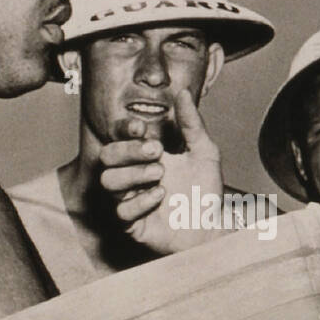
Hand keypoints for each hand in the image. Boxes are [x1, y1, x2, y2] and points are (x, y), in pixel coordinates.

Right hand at [97, 89, 225, 254]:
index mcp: (144, 154)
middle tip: (157, 151)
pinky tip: (161, 196)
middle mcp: (133, 175)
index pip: (119, 136)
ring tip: (160, 175)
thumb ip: (192, 123)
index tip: (143, 128)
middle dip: (128, 150)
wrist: (213, 227)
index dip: (124, 130)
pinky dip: (141, 201)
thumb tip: (183, 92)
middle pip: (106, 156)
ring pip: (108, 182)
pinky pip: (122, 211)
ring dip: (133, 174)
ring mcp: (131, 199)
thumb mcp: (204, 151)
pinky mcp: (133, 224)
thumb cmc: (205, 191)